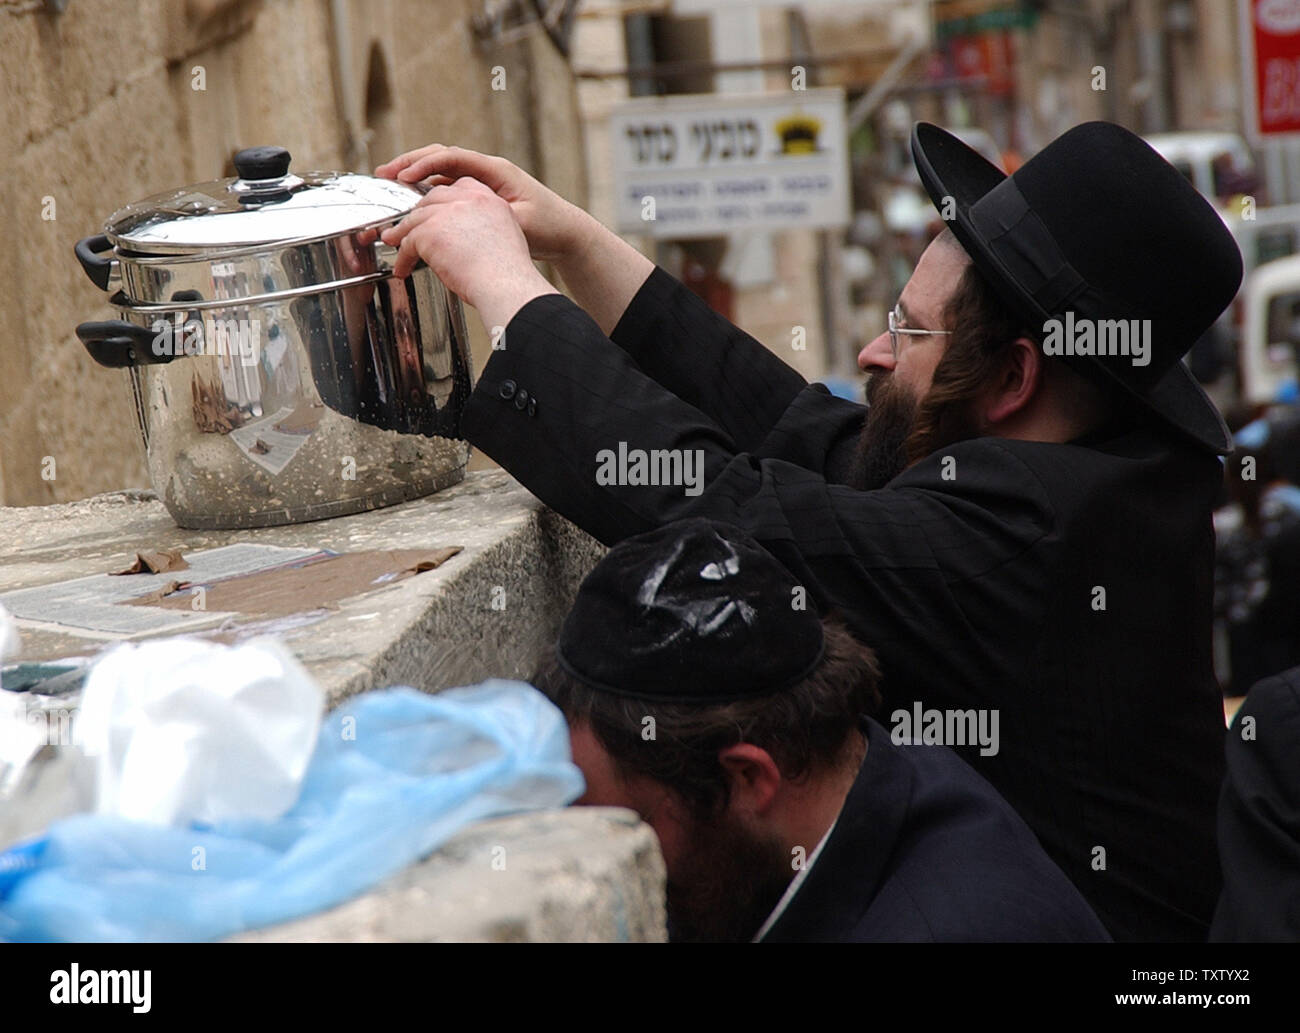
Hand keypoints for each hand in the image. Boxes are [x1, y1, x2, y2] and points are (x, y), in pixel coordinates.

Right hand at [376, 144, 592, 262]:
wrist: (567, 234)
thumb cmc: (549, 226)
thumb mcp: (521, 222)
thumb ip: (492, 216)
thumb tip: (463, 217)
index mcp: (495, 170)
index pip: (451, 158)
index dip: (423, 164)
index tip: (402, 176)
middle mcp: (486, 172)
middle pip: (440, 159)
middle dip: (410, 164)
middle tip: (383, 173)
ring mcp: (483, 183)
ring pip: (442, 174)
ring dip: (416, 178)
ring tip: (390, 186)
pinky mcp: (481, 197)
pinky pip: (449, 190)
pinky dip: (429, 194)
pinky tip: (412, 205)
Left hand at [380, 177, 556, 331]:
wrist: (505, 285)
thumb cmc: (508, 274)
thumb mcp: (505, 237)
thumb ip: (483, 227)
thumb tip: (465, 238)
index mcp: (488, 199)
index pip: (458, 188)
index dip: (443, 200)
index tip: (436, 212)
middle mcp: (467, 199)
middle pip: (433, 199)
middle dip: (419, 213)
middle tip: (411, 227)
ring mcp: (445, 213)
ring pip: (415, 219)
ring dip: (403, 233)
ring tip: (395, 243)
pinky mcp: (429, 231)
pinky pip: (408, 243)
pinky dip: (403, 257)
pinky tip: (403, 268)